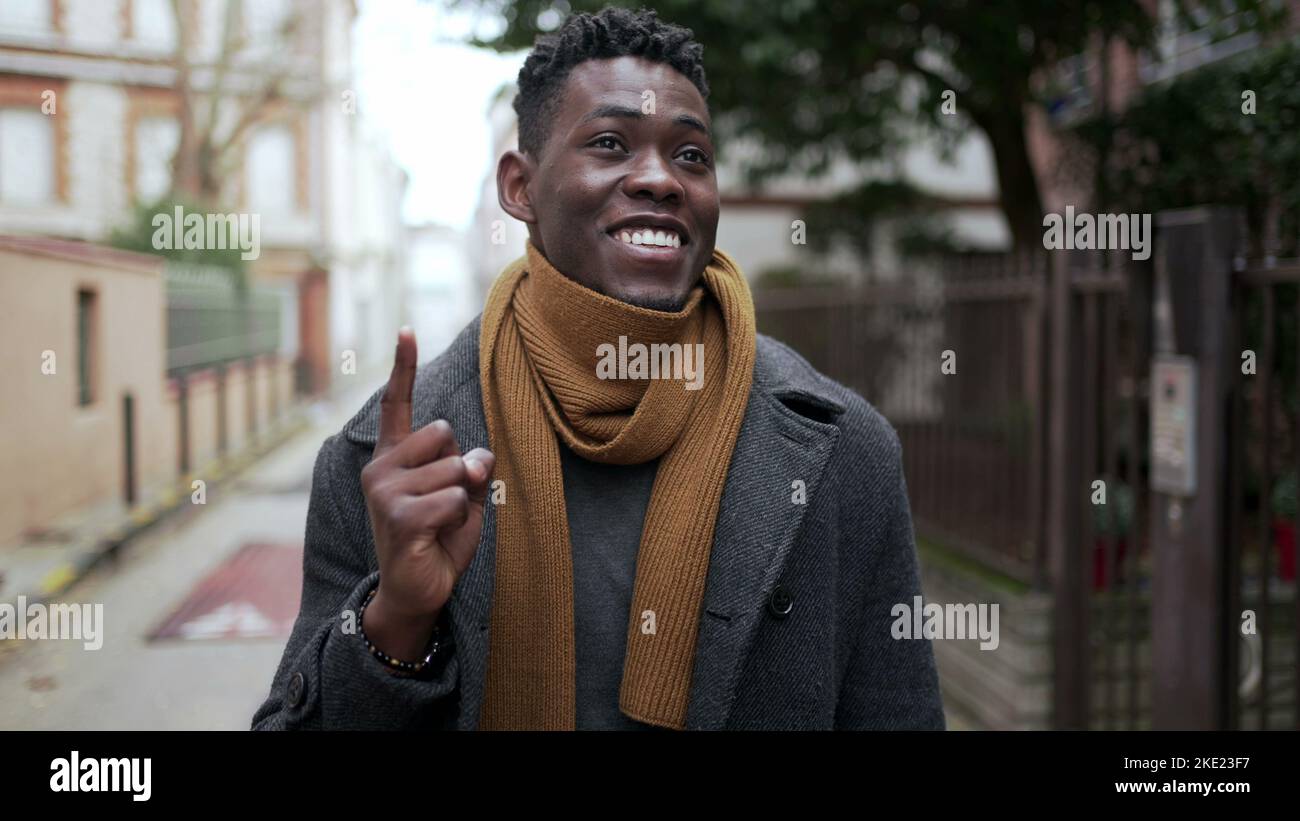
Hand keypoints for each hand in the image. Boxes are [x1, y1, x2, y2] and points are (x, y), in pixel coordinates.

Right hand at [359, 328, 494, 658]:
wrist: (417, 591)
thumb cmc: (440, 539)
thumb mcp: (466, 497)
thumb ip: (472, 469)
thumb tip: (477, 458)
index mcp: (394, 457)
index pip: (399, 405)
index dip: (404, 367)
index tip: (407, 329)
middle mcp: (381, 467)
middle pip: (444, 433)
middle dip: (460, 467)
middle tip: (444, 503)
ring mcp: (384, 490)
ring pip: (453, 468)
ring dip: (462, 498)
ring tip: (440, 523)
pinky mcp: (397, 515)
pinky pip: (455, 498)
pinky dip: (460, 517)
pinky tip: (437, 536)